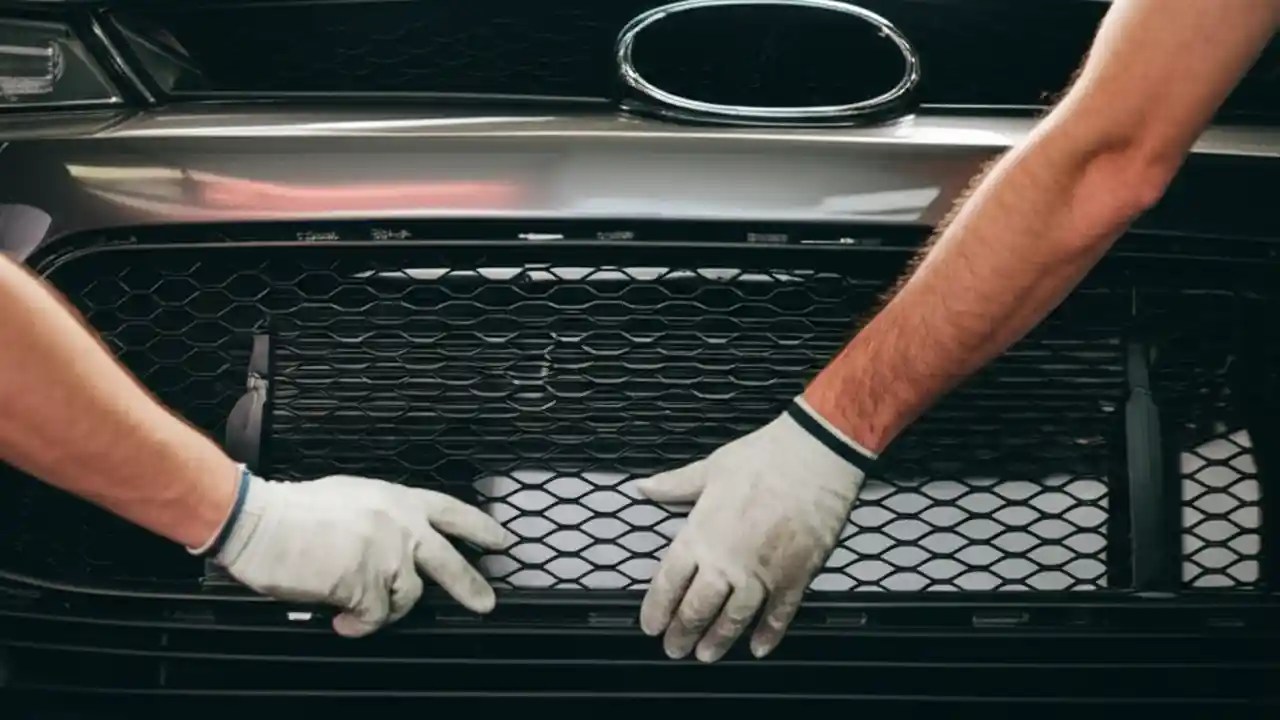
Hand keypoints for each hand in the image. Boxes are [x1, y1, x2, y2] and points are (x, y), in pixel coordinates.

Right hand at [200, 469, 514, 636]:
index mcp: (395, 499)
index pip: (451, 511)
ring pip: (406, 599)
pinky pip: (374, 619)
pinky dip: (357, 625)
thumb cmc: (293, 512)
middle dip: (471, 585)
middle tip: (486, 603)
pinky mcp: (367, 584)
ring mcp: (386, 554)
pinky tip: (340, 619)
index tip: (501, 540)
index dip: (479, 527)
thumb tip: (393, 550)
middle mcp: (399, 525)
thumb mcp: (351, 497)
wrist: (259, 521)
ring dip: (382, 609)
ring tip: (352, 604)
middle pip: (448, 562)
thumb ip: (382, 519)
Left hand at [635, 397, 874, 662]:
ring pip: (733, 620)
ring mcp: (761, 576)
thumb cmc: (761, 458)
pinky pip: (779, 616)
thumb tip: (642, 487)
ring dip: (717, 641)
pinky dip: (768, 635)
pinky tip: (758, 649)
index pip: (668, 583)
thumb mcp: (710, 468)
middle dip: (682, 633)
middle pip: (697, 610)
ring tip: (705, 656)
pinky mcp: (795, 579)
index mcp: (699, 536)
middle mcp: (726, 563)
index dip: (657, 610)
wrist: (815, 457)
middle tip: (674, 650)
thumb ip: (674, 485)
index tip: (651, 626)